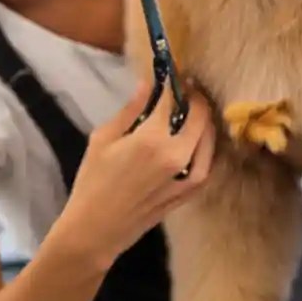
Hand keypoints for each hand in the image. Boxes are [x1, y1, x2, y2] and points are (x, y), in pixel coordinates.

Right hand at [53, 79, 215, 270]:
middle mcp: (177, 155)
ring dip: (203, 120)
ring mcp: (188, 176)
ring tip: (192, 110)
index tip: (173, 71)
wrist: (97, 229)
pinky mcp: (190, 191)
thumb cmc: (92, 181)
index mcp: (153, 138)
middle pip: (199, 116)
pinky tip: (195, 138)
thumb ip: (131, 109)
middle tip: (187, 88)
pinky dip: (205, 145)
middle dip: (195, 97)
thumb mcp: (104, 138)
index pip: (172, 99)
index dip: (174, 81)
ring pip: (209, 138)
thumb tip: (148, 83)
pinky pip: (207, 161)